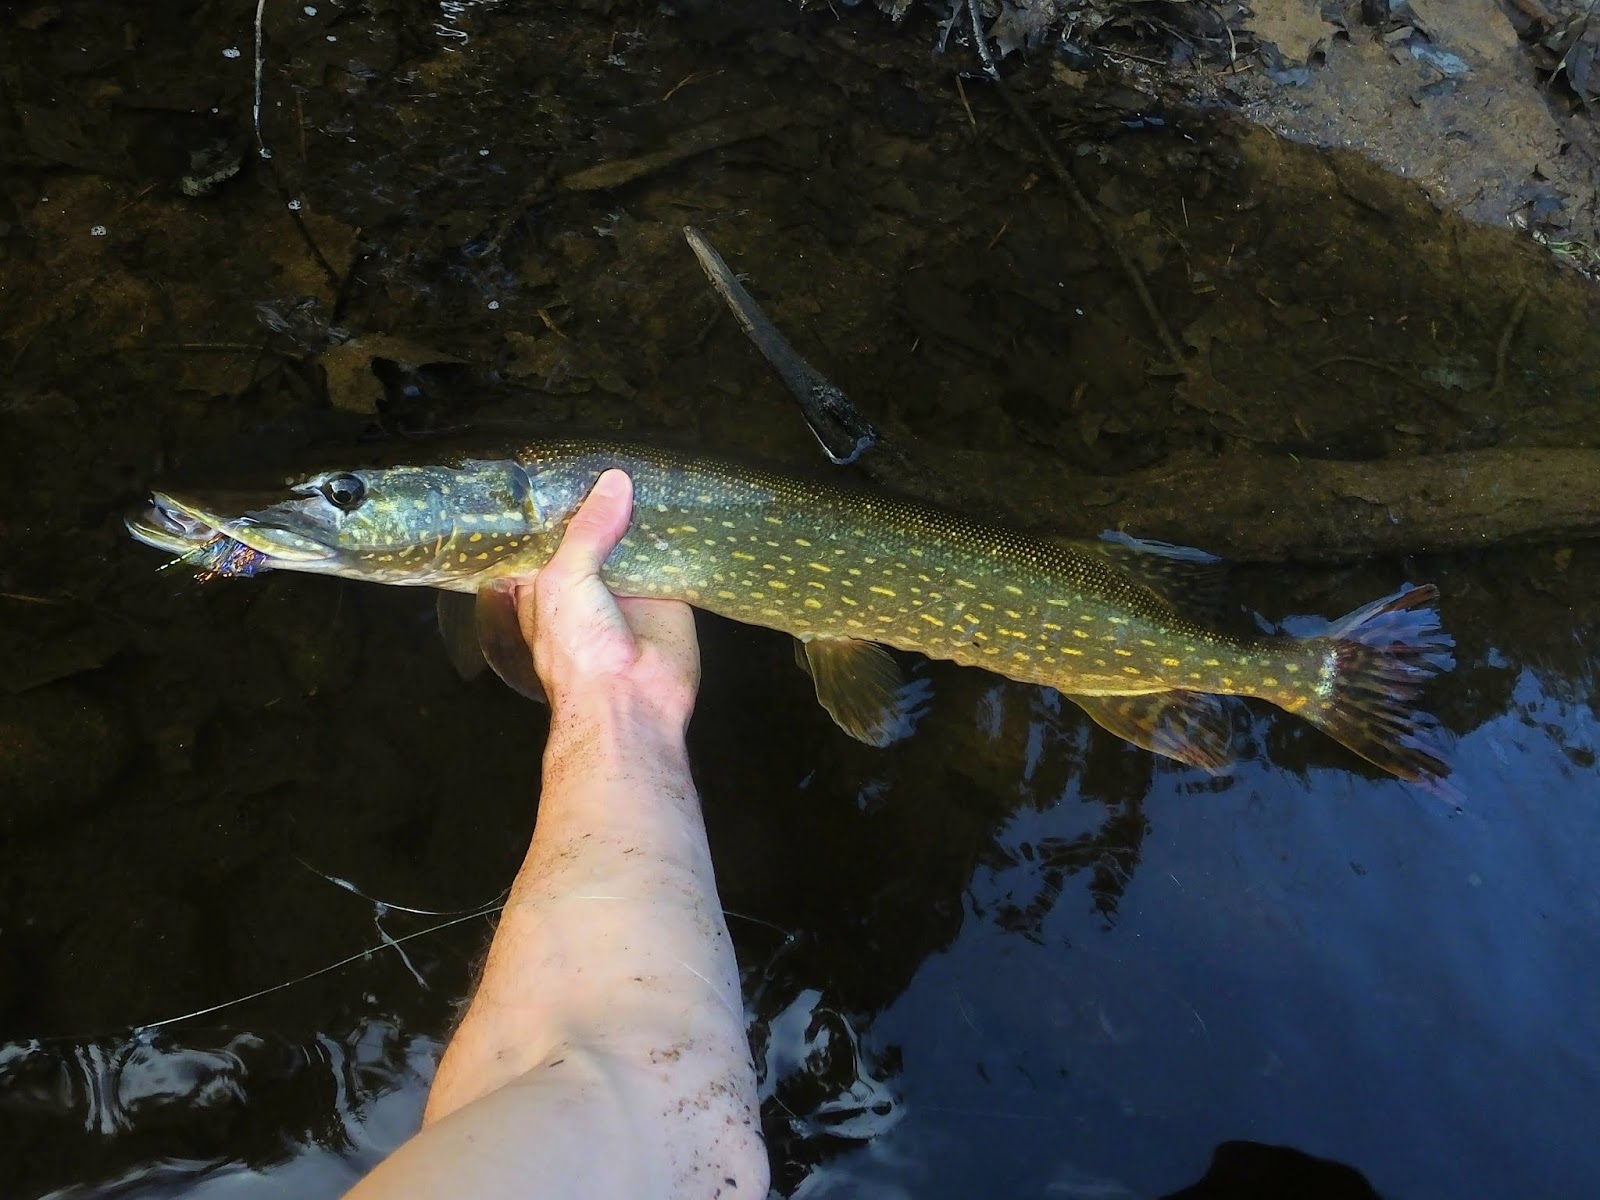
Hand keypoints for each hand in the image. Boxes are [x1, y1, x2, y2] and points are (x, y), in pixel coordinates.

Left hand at [517, 468, 699, 729]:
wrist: (629, 703)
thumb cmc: (579, 647)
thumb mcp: (565, 579)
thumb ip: (588, 529)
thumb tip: (616, 480)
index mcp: (548, 581)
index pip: (553, 532)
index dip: (564, 500)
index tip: (577, 458)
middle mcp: (589, 582)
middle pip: (599, 531)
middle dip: (608, 502)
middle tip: (623, 449)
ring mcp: (631, 589)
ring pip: (638, 542)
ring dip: (646, 514)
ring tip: (658, 462)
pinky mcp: (671, 597)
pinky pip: (676, 559)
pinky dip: (682, 535)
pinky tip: (689, 498)